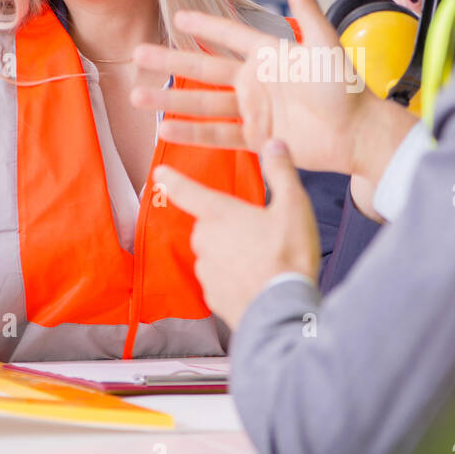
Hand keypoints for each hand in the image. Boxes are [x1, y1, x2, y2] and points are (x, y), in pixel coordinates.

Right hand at [132, 0, 375, 174]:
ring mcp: (253, 110)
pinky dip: (192, 133)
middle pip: (203, 69)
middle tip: (137, 55)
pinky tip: (165, 129)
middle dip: (170, 62)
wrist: (357, 132)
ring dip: (171, 101)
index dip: (204, 26)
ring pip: (203, 104)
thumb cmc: (345, 86)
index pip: (228, 35)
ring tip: (138, 96)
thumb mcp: (323, 43)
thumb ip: (306, 8)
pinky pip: (218, 135)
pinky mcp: (256, 138)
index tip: (177, 15)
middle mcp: (255, 81)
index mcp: (269, 54)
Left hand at [154, 139, 319, 326]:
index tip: (160, 174)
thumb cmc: (287, 256)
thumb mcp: (294, 205)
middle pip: (208, 225)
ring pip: (213, 253)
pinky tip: (255, 281)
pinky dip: (233, 279)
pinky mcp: (212, 297)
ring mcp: (206, 271)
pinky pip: (219, 280)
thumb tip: (274, 144)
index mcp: (220, 213)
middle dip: (227, 226)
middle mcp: (205, 240)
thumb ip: (281, 171)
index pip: (188, 191)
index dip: (173, 179)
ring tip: (261, 260)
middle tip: (258, 233)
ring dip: (230, 253)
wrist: (283, 309)